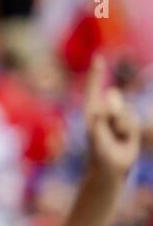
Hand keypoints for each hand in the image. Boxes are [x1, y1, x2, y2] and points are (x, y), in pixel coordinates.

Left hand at [84, 57, 139, 178]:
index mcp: (92, 111)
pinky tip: (125, 140)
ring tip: (117, 139)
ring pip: (127, 112)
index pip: (94, 88)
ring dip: (124, 127)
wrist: (109, 168)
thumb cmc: (99, 152)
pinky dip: (130, 131)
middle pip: (116, 103)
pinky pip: (134, 120)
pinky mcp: (128, 125)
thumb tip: (112, 96)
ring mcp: (117, 118)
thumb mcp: (98, 133)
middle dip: (117, 119)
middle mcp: (104, 111)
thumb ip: (104, 116)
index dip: (97, 73)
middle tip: (111, 135)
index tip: (98, 58)